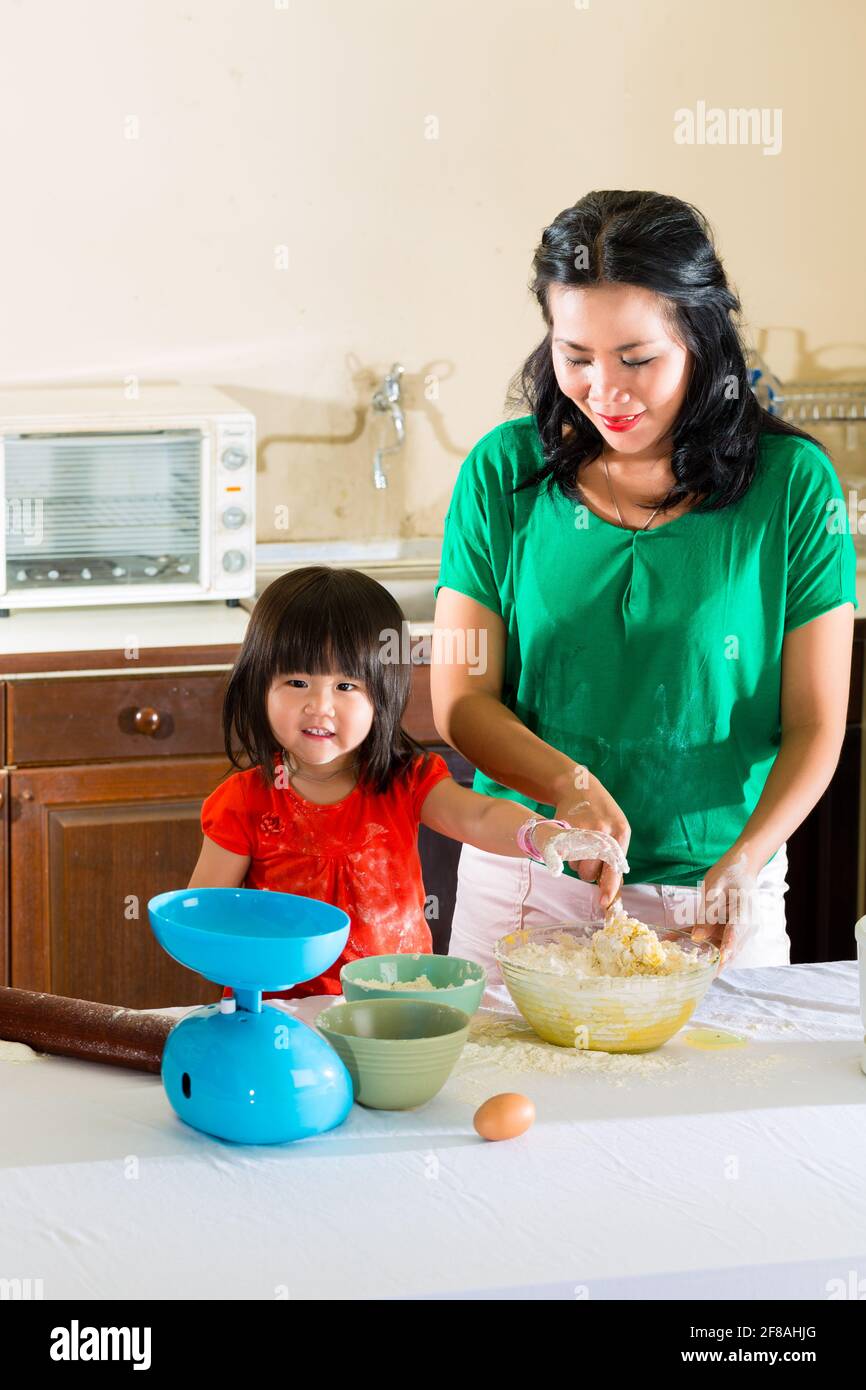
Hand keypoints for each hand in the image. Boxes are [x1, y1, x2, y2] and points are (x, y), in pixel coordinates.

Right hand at [551, 764, 630, 908]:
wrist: (578, 786)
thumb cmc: (601, 812)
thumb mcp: (616, 827)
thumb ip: (615, 854)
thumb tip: (611, 887)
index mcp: (621, 832)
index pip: (615, 868)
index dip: (608, 887)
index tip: (604, 902)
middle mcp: (603, 831)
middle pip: (589, 872)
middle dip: (586, 870)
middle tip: (587, 855)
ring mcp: (583, 828)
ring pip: (575, 865)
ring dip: (575, 861)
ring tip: (578, 843)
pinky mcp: (565, 827)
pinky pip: (563, 855)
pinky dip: (563, 854)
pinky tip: (568, 842)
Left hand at [690, 848, 758, 965]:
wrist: (742, 866)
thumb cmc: (730, 872)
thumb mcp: (715, 888)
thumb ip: (708, 913)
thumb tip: (697, 937)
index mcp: (745, 914)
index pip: (736, 935)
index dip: (726, 950)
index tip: (718, 963)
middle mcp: (744, 926)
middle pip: (730, 948)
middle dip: (715, 963)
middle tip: (698, 976)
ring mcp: (737, 929)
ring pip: (721, 947)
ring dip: (705, 955)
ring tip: (684, 965)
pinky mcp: (728, 928)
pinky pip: (713, 937)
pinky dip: (697, 940)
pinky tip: (674, 938)